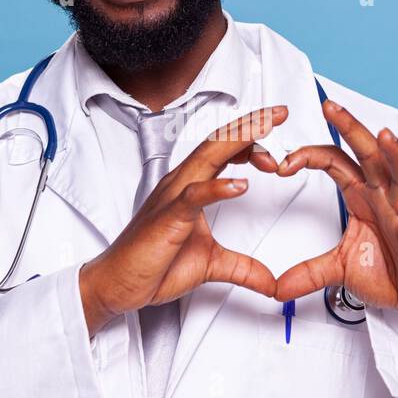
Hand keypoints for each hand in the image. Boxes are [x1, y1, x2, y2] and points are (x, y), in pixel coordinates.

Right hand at [79, 105, 287, 335]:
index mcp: (191, 187)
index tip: (278, 127)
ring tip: (267, 129)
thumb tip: (271, 283)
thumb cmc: (153, 266)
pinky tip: (241, 185)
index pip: (223, 150)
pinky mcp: (167, 218)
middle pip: (218, 143)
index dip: (251, 136)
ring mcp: (173, 198)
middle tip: (280, 112)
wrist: (117, 285)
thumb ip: (243, 268)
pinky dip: (217, 188)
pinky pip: (193, 197)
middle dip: (251, 125)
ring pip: (207, 158)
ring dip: (239, 141)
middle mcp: (181, 184)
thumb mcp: (210, 265)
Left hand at [271, 99, 397, 341]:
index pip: (335, 162)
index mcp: (363, 196)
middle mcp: (385, 197)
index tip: (282, 164)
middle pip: (369, 153)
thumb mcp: (339, 270)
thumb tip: (276, 288)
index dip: (309, 156)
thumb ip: (307, 273)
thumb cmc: (389, 273)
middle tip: (330, 106)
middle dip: (351, 128)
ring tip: (384, 137)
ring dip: (394, 155)